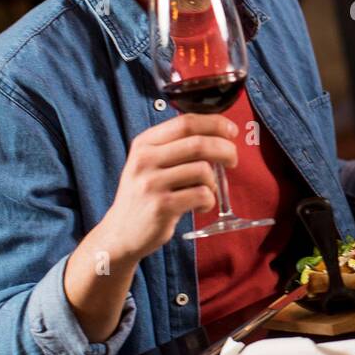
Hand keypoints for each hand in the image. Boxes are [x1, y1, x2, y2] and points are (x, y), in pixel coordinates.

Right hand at [98, 113, 237, 261]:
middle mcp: (145, 160)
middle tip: (233, 160)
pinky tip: (201, 205)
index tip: (231, 131)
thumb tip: (219, 133)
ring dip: (214, 181)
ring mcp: (152, 183)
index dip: (215, 124)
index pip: (186, 122)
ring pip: (203, 170)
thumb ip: (176, 146)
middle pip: (198, 144)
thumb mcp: (149, 163)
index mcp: (144, 143)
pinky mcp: (162, 206)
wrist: (121, 232)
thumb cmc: (144, 194)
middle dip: (225, 150)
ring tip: (206, 190)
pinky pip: (201, 195)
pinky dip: (209, 200)